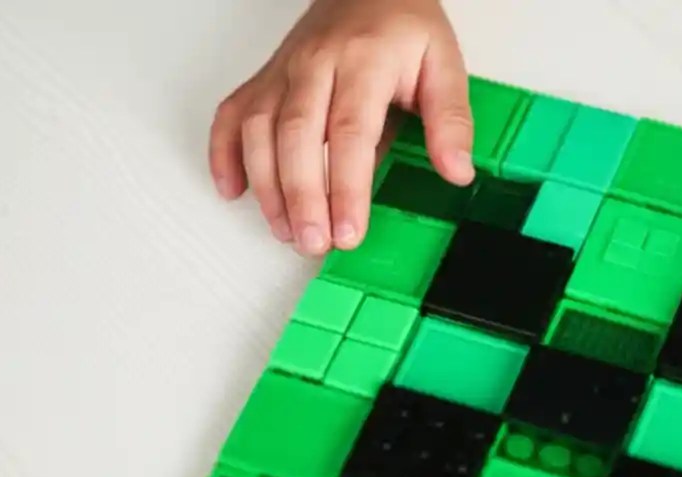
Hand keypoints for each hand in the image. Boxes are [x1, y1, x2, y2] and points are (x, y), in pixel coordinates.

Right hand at [209, 0, 474, 255]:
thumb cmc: (403, 27)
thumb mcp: (444, 64)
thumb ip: (451, 119)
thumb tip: (458, 171)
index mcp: (364, 61)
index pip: (350, 132)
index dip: (347, 188)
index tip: (350, 231)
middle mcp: (315, 65)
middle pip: (297, 137)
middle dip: (302, 197)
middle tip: (314, 243)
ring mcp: (283, 72)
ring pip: (259, 130)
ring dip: (267, 187)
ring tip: (285, 231)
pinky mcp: (264, 80)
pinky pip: (231, 115)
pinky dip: (224, 154)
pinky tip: (233, 190)